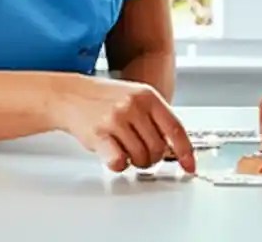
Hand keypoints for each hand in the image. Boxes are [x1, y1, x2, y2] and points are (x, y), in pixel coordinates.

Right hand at [48, 76, 195, 173]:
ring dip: (134, 162)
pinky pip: (119, 162)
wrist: (71, 95)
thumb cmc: (105, 99)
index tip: (189, 165)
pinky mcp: (99, 134)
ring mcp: (116, 119)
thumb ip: (156, 118)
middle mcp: (134, 106)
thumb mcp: (136, 98)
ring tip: (125, 151)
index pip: (175, 128)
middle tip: (142, 156)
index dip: (185, 151)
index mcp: (148, 96)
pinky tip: (113, 155)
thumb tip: (175, 148)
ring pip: (140, 157)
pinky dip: (119, 165)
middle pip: (158, 148)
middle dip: (152, 158)